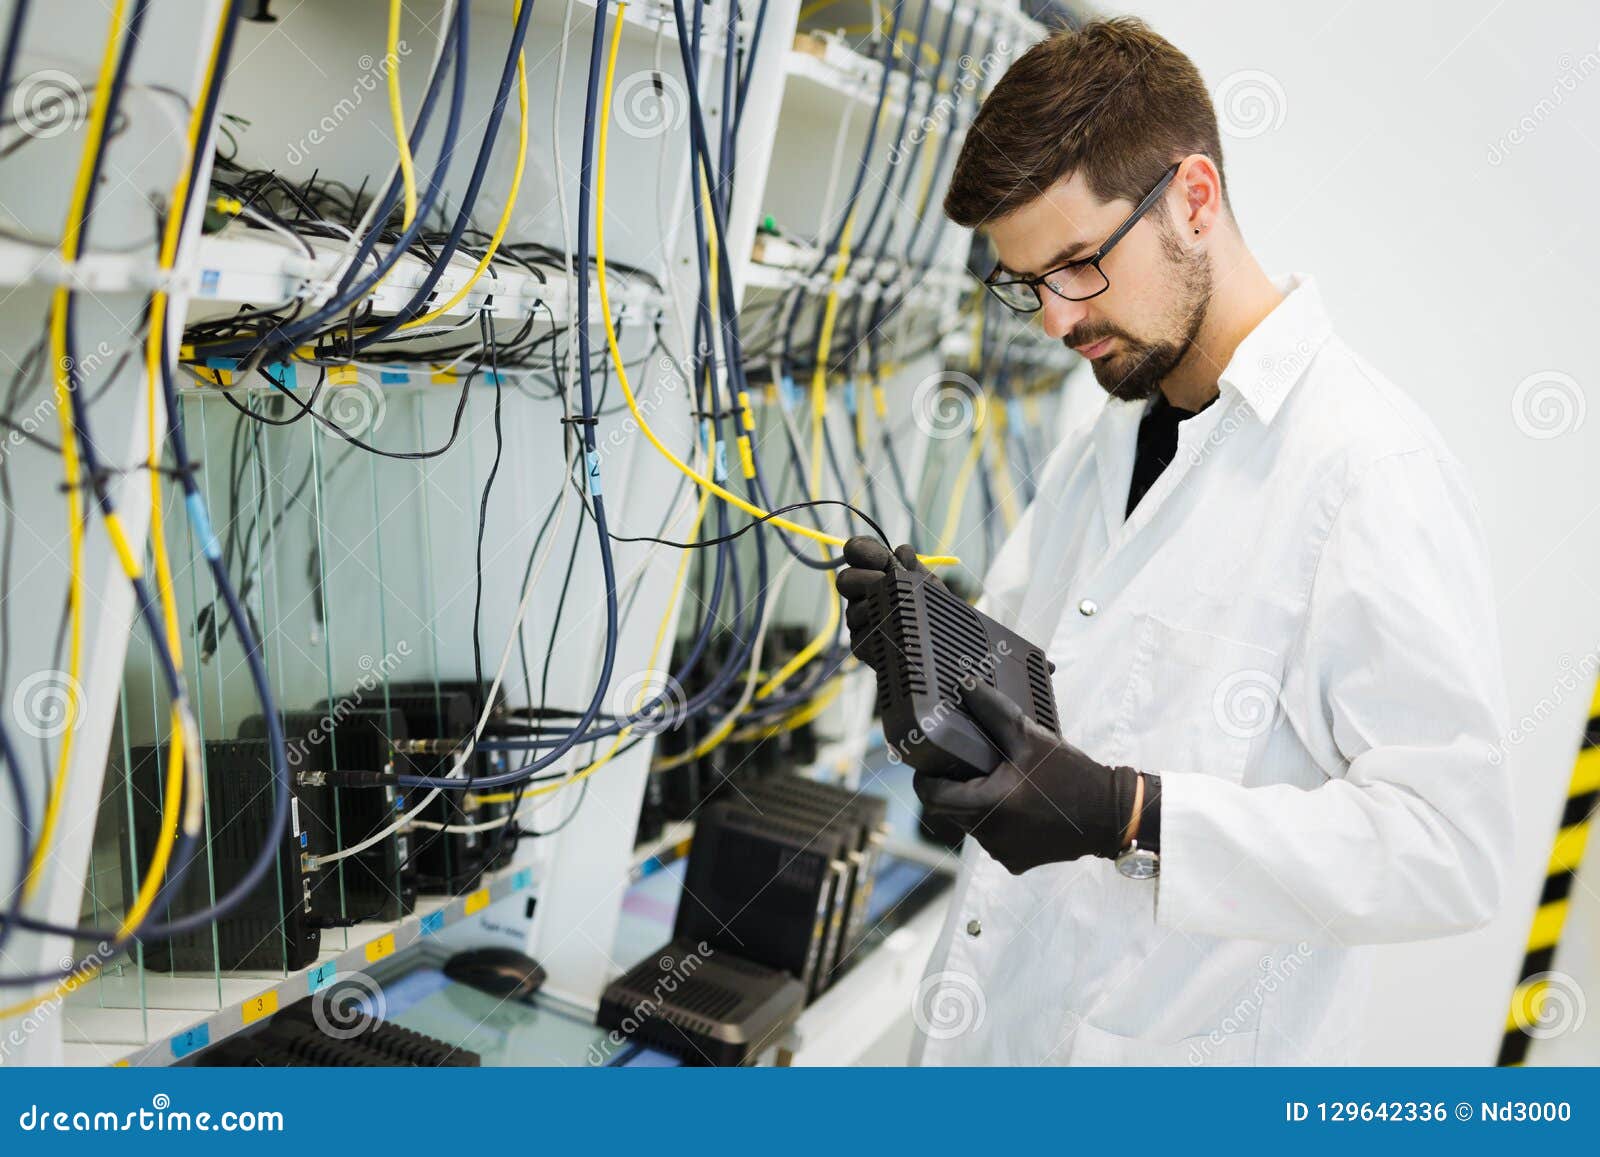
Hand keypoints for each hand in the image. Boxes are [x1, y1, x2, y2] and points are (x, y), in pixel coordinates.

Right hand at [836, 536, 942, 665]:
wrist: (941, 641)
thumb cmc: (932, 609)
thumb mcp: (930, 585)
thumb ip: (914, 568)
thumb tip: (902, 552)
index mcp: (874, 570)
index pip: (857, 552)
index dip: (862, 550)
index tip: (880, 558)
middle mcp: (862, 592)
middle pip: (845, 580)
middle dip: (864, 579)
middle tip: (885, 584)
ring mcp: (859, 619)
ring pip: (853, 612)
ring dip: (875, 609)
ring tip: (897, 612)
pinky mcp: (862, 644)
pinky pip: (862, 639)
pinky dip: (880, 635)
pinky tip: (895, 635)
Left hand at [915, 679, 1140, 874]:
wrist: (1111, 814)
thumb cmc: (1071, 776)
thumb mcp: (1031, 738)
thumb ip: (994, 711)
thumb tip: (966, 685)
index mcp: (988, 807)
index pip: (932, 796)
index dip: (926, 778)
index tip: (933, 762)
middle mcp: (991, 836)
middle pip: (952, 810)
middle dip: (957, 786)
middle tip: (973, 763)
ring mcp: (1004, 853)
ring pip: (973, 824)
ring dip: (978, 803)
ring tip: (1000, 780)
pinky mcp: (1017, 862)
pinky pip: (994, 838)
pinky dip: (998, 820)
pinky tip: (1017, 803)